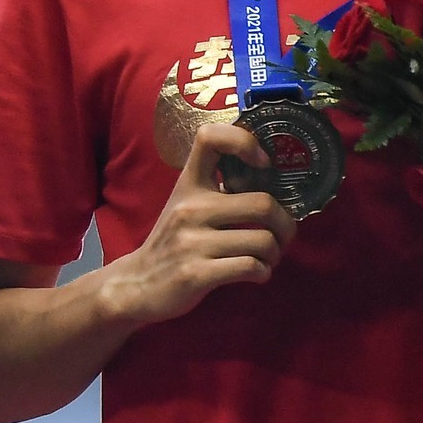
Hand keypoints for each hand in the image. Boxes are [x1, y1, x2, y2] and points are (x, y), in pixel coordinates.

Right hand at [99, 121, 297, 326]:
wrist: (138, 284)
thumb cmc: (173, 242)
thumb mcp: (186, 206)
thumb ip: (219, 190)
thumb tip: (276, 186)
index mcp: (188, 184)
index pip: (210, 138)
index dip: (244, 142)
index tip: (263, 164)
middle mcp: (189, 208)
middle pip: (263, 204)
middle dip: (285, 225)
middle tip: (280, 235)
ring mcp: (191, 241)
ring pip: (263, 242)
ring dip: (275, 255)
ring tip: (265, 259)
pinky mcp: (196, 274)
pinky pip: (251, 268)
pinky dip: (263, 273)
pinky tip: (254, 274)